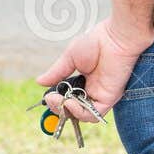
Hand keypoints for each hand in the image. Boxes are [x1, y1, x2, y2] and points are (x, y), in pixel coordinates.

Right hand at [36, 17, 153, 121]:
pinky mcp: (109, 98)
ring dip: (68, 111)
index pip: (67, 100)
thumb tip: (39, 82)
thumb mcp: (69, 58)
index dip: (56, 102)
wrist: (115, 37)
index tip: (48, 96)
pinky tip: (70, 103)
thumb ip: (57, 73)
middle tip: (51, 98)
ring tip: (59, 100)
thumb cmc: (96, 42)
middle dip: (59, 108)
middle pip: (74, 110)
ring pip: (83, 115)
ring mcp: (101, 96)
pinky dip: (80, 112)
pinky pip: (94, 114)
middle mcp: (92, 91)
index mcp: (83, 82)